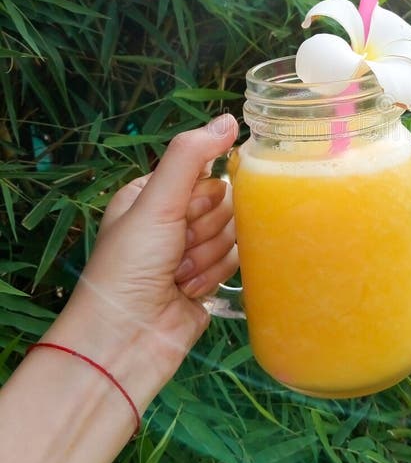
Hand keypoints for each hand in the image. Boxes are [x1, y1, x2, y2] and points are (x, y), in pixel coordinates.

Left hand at [43, 113, 239, 408]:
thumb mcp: (155, 202)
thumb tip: (229, 119)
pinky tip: (190, 292)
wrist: (124, 342)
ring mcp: (190, 252)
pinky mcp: (207, 281)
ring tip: (178, 277)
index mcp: (153, 194)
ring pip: (231, 235)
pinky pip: (234, 263)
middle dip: (205, 230)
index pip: (205, 173)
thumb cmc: (128, 268)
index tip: (184, 216)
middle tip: (178, 251)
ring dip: (207, 257)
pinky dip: (214, 277)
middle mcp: (171, 220)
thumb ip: (191, 156)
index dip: (203, 196)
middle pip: (223, 204)